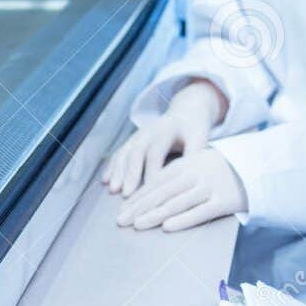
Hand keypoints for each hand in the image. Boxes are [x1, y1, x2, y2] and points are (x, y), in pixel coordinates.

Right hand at [101, 80, 223, 196]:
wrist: (186, 111)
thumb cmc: (194, 129)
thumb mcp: (200, 137)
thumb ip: (194, 154)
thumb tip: (192, 176)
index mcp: (167, 130)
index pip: (156, 152)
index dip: (151, 172)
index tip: (150, 191)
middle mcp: (149, 131)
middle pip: (136, 152)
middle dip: (130, 174)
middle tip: (126, 194)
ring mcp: (138, 135)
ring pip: (125, 153)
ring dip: (118, 172)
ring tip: (113, 190)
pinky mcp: (133, 140)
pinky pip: (119, 153)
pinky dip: (111, 167)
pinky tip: (105, 181)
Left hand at [117, 148, 247, 231]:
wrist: (257, 166)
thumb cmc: (221, 169)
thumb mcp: (198, 163)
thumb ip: (176, 174)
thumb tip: (148, 193)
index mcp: (188, 162)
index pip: (157, 180)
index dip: (139, 195)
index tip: (123, 209)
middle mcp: (197, 173)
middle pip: (163, 192)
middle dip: (140, 207)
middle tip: (121, 221)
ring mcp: (211, 186)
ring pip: (178, 202)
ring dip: (155, 214)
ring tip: (138, 225)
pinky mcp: (225, 201)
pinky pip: (201, 212)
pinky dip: (183, 219)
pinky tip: (167, 227)